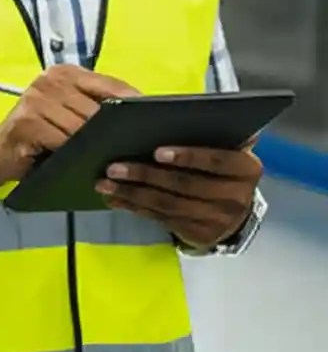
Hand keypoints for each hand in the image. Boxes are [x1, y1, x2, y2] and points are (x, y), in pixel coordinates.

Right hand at [0, 64, 139, 179]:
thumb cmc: (40, 135)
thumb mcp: (69, 114)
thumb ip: (95, 107)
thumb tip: (141, 114)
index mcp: (65, 73)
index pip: (110, 84)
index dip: (133, 103)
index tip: (152, 120)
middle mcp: (49, 80)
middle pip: (98, 109)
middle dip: (113, 131)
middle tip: (127, 149)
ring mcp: (36, 99)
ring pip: (82, 128)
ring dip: (94, 147)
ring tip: (103, 159)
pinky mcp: (27, 122)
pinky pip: (64, 142)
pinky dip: (74, 156)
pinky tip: (78, 163)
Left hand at [97, 145, 262, 249]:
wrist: (235, 212)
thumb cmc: (220, 170)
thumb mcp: (224, 150)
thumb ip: (208, 136)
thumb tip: (168, 116)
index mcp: (246, 169)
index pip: (218, 161)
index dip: (187, 156)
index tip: (156, 151)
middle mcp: (236, 196)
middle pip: (185, 185)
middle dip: (146, 175)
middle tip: (114, 167)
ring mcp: (219, 220)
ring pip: (168, 204)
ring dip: (132, 193)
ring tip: (105, 183)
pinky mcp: (199, 235)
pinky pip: (162, 219)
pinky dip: (135, 207)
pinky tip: (115, 197)